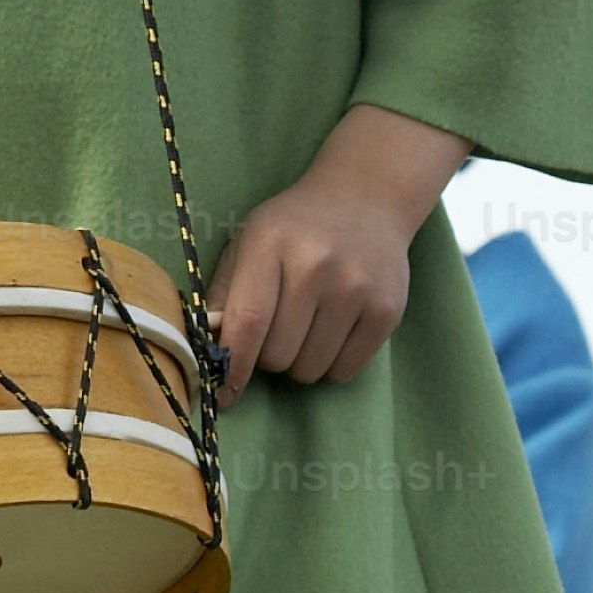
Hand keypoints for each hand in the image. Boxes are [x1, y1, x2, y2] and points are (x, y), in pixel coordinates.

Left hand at [206, 102, 473, 399]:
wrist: (366, 199)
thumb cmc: (294, 228)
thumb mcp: (248, 243)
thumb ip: (223, 294)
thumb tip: (207, 353)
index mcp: (270, 243)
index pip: (247, 320)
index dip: (232, 364)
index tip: (222, 393)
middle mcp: (315, 264)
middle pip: (278, 354)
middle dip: (268, 356)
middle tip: (276, 330)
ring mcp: (356, 287)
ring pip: (311, 368)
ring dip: (300, 361)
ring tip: (306, 326)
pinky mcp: (386, 309)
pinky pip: (345, 369)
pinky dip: (332, 363)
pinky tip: (333, 329)